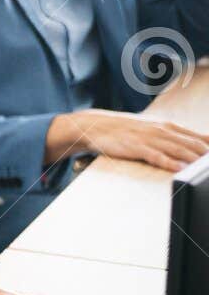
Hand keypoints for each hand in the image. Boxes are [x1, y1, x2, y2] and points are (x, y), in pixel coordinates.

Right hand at [69, 110, 208, 172]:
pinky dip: (170, 162)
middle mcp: (163, 131)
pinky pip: (157, 156)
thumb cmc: (125, 130)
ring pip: (179, 150)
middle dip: (206, 154)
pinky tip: (180, 168)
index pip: (199, 137)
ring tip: (205, 166)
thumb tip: (194, 144)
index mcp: (169, 127)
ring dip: (195, 159)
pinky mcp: (137, 147)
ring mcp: (150, 138)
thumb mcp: (152, 130)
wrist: (96, 126)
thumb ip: (173, 137)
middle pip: (193, 144)